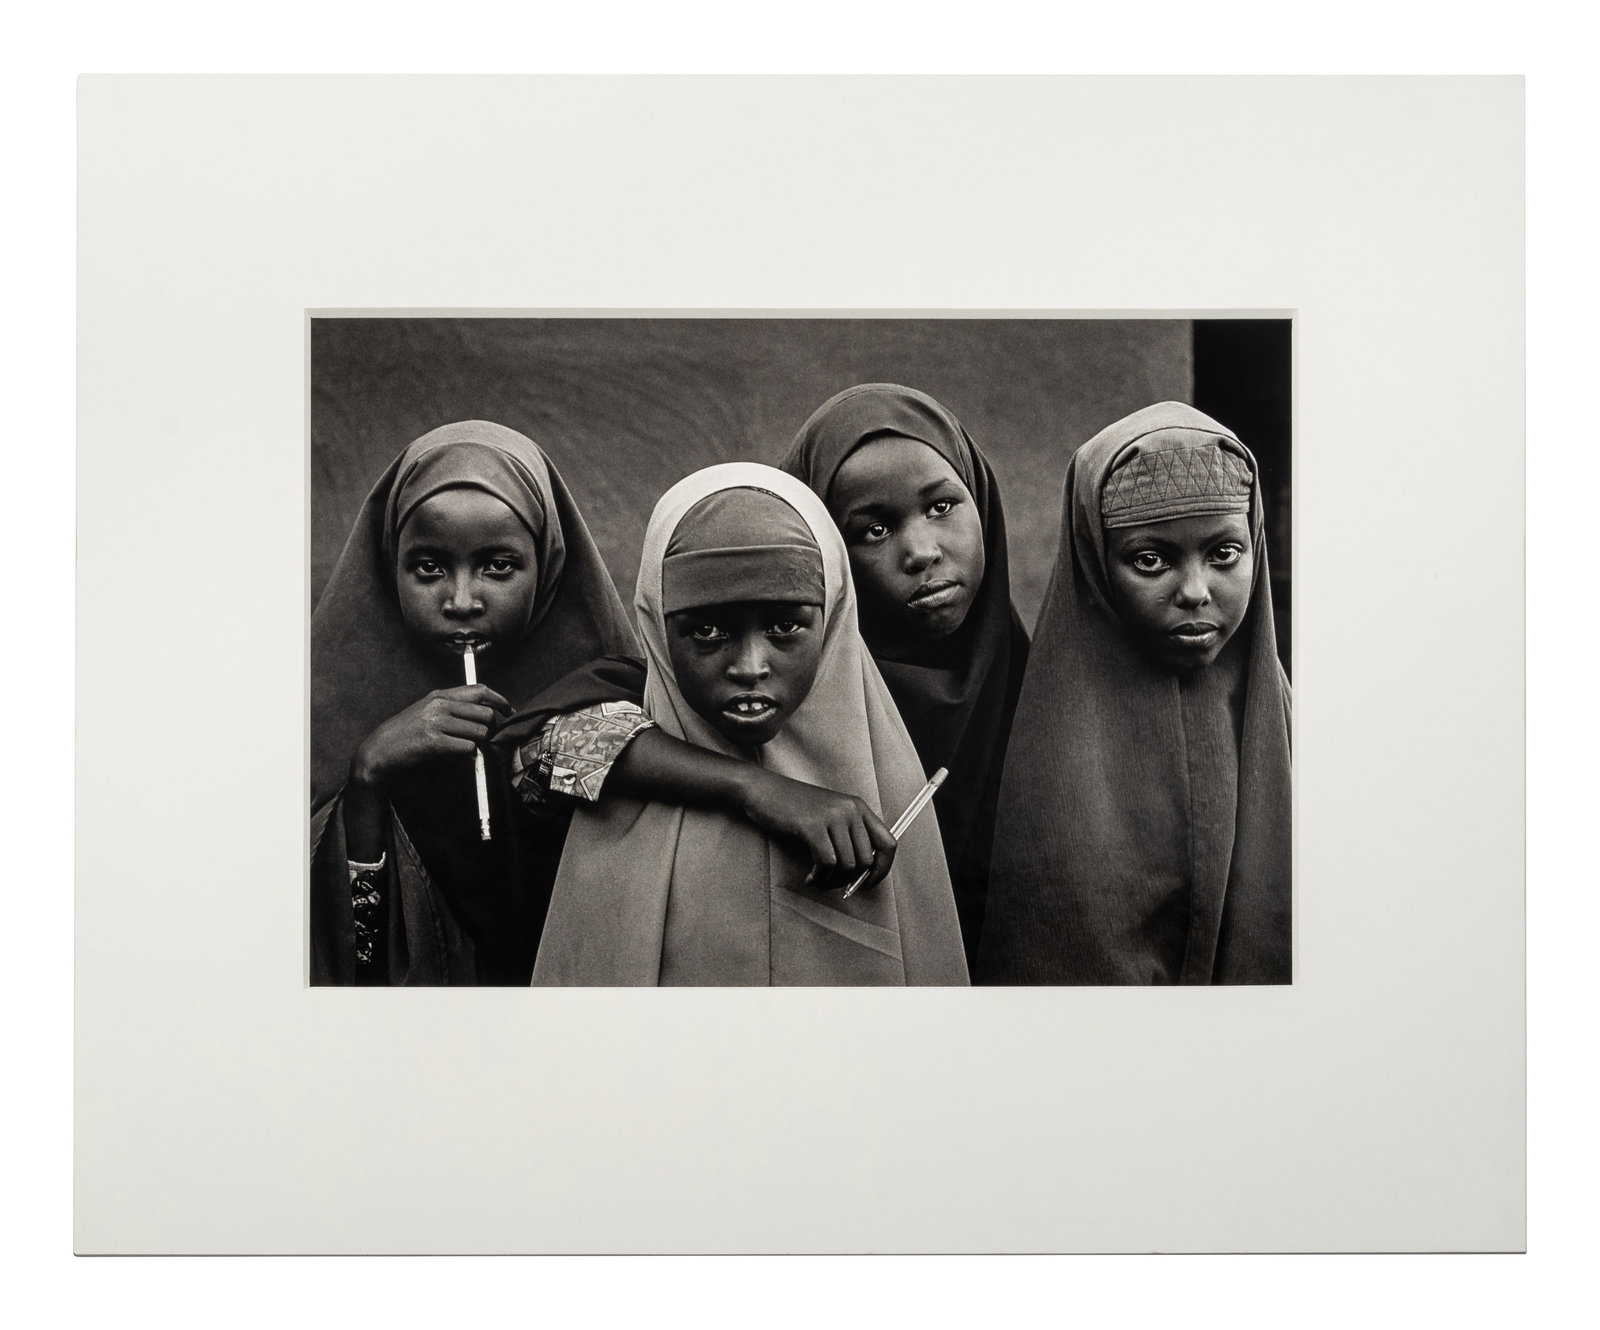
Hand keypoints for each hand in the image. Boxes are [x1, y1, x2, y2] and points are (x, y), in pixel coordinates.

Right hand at [350, 684, 513, 787]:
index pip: (479, 690)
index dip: (499, 700)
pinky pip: (468, 748)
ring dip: (478, 744)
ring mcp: (436, 723)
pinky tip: (456, 756)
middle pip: (485, 714)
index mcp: (439, 695)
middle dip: (490, 729)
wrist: (379, 750)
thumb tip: (485, 711)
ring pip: (480, 732)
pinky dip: (468, 755)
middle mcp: (439, 705)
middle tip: (484, 740)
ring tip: (463, 749)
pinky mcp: (434, 742)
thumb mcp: (427, 711)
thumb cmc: (405, 734)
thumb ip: (453, 708)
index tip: (509, 710)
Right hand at [738, 768, 897, 893]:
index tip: (868, 883)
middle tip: (832, 884)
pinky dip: (819, 877)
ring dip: (832, 881)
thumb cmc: (793, 807)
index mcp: (859, 807)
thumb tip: (862, 873)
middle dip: (850, 880)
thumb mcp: (829, 814)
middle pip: (867, 860)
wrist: (762, 789)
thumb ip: (848, 836)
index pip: (888, 843)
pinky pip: (827, 864)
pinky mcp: (813, 826)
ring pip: (847, 865)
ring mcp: (832, 816)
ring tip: (818, 880)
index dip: (882, 869)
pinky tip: (810, 878)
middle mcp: (851, 809)